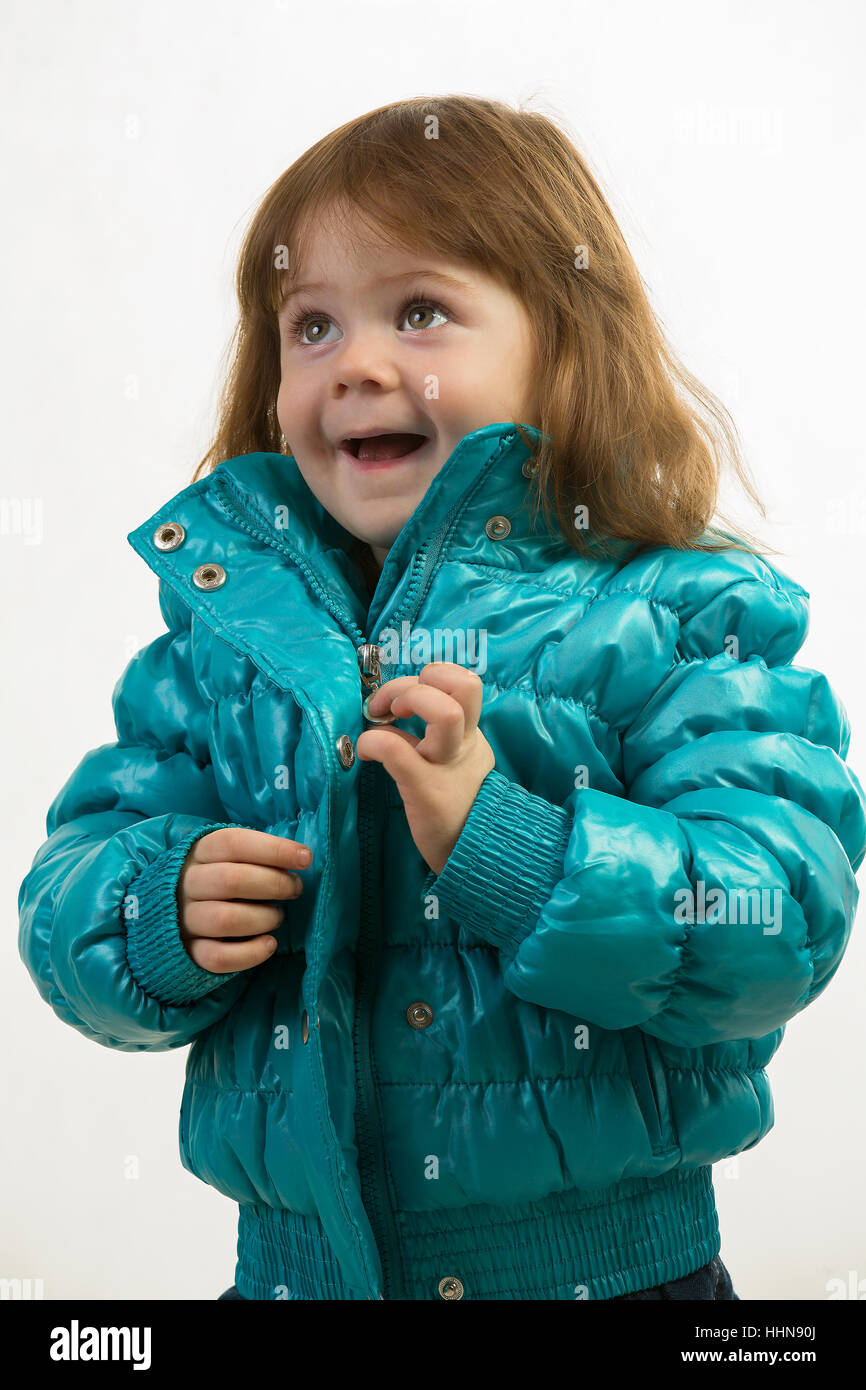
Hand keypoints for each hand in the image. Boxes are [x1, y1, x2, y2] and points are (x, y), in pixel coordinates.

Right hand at [177, 827, 312, 972]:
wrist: (172, 910)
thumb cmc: (217, 877)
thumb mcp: (229, 856)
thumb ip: (257, 855)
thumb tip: (300, 858)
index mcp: (200, 852)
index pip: (234, 843)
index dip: (274, 849)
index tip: (305, 858)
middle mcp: (187, 883)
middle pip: (231, 880)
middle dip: (274, 884)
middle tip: (295, 889)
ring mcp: (185, 919)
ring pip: (225, 920)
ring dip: (263, 918)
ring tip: (277, 916)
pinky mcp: (189, 951)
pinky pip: (218, 958)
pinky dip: (249, 954)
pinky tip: (269, 944)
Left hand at [355, 662, 494, 874]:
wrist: (476, 858)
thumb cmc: (457, 810)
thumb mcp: (457, 766)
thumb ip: (435, 739)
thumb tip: (388, 719)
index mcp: (471, 735)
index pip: (466, 682)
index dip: (433, 675)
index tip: (407, 695)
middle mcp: (465, 744)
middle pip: (463, 685)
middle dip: (413, 684)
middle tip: (387, 707)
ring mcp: (448, 765)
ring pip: (447, 712)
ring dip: (405, 698)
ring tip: (383, 717)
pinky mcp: (426, 790)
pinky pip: (398, 751)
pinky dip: (374, 741)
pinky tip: (366, 751)